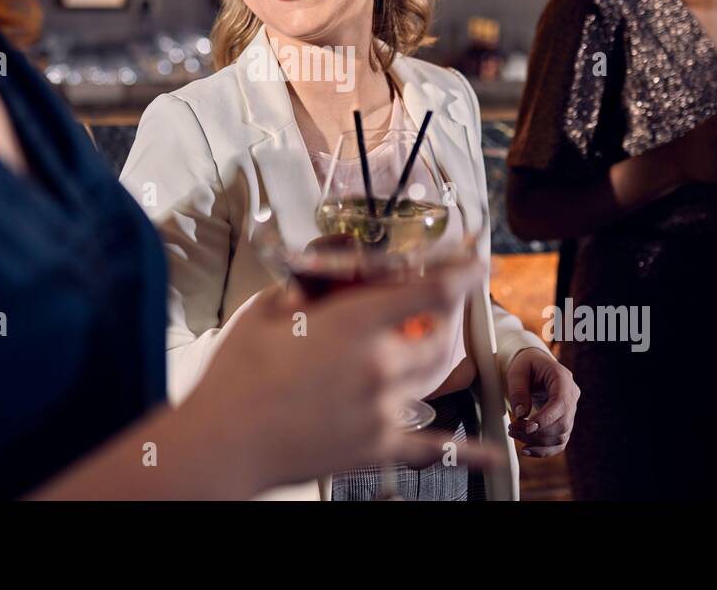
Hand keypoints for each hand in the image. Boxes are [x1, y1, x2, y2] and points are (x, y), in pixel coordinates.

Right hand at [185, 264, 500, 493]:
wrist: (222, 442)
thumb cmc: (237, 373)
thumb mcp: (268, 308)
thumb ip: (311, 282)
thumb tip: (340, 260)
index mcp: (354, 326)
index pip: (433, 290)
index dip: (463, 272)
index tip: (475, 261)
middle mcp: (379, 367)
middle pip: (443, 334)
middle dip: (450, 312)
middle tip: (443, 299)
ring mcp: (382, 411)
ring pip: (436, 377)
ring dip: (438, 354)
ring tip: (427, 339)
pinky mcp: (376, 447)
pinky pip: (433, 450)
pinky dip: (469, 454)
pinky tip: (494, 456)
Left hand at [506, 348, 578, 456]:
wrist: (536, 366)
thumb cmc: (527, 365)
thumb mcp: (517, 371)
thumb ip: (518, 390)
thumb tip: (521, 414)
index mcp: (563, 378)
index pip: (561, 403)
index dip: (546, 418)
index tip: (527, 427)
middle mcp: (571, 396)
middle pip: (562, 423)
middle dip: (536, 432)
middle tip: (512, 429)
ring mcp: (571, 411)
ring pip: (561, 435)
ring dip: (537, 442)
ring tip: (514, 434)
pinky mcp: (565, 423)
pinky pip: (559, 442)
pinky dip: (544, 450)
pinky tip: (526, 450)